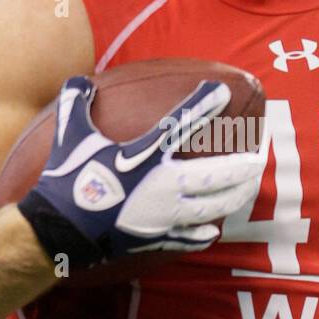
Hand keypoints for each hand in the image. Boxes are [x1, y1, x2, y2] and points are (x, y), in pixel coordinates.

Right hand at [18, 74, 263, 267]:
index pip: (181, 123)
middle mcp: (164, 185)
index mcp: (145, 155)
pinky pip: (187, 238)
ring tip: (249, 188)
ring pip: (213, 206)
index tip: (224, 91)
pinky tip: (212, 232)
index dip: (204, 104)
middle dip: (242, 166)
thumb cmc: (66, 179)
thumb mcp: (69, 135)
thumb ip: (76, 104)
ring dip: (235, 196)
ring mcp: (164, 215)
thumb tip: (75, 80)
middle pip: (216, 175)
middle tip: (259, 158)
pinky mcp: (156, 239)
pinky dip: (202, 235)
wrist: (59, 231)